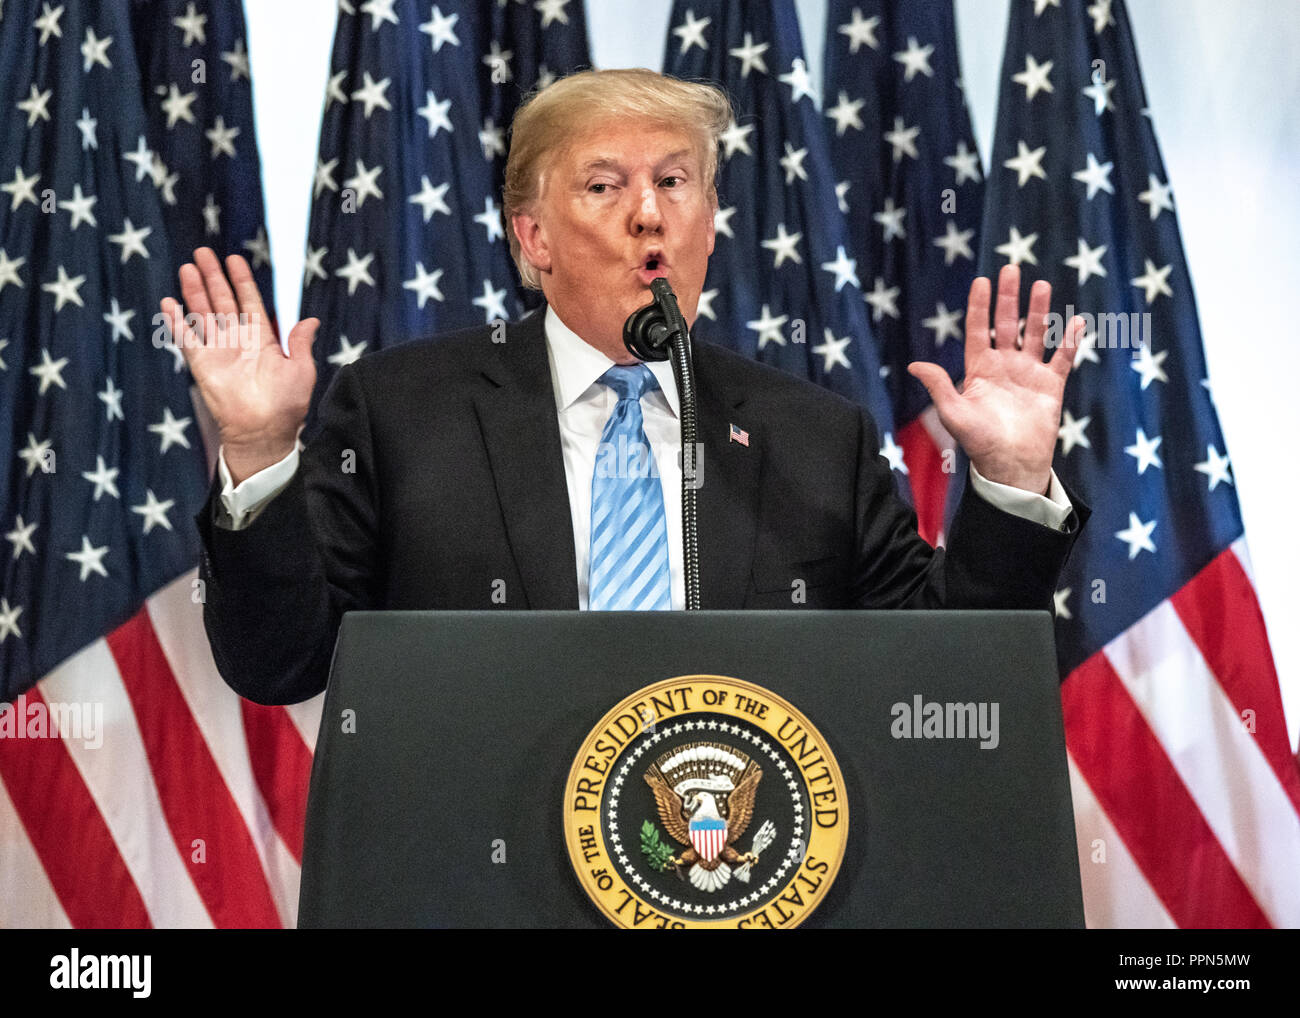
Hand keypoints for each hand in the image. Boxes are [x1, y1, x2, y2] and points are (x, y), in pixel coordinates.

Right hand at [160, 248, 318, 483]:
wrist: (263, 431)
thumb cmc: (287, 405)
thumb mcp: (302, 370)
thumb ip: (301, 343)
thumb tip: (311, 321)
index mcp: (262, 340)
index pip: (249, 302)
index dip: (242, 280)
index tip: (234, 259)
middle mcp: (238, 341)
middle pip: (223, 301)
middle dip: (213, 277)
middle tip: (203, 252)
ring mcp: (218, 351)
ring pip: (203, 313)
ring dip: (195, 291)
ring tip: (187, 267)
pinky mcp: (201, 364)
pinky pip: (186, 338)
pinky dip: (176, 321)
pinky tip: (168, 302)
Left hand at [908, 264, 1082, 494]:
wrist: (1011, 466)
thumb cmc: (978, 443)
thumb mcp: (953, 413)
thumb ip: (939, 385)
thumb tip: (914, 364)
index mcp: (979, 370)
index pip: (978, 330)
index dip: (979, 306)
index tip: (981, 281)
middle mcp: (1004, 366)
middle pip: (1006, 324)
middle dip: (1008, 298)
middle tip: (1011, 269)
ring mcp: (1028, 373)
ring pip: (1035, 333)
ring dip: (1038, 310)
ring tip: (1041, 285)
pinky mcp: (1051, 386)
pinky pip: (1062, 358)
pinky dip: (1069, 340)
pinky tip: (1074, 320)